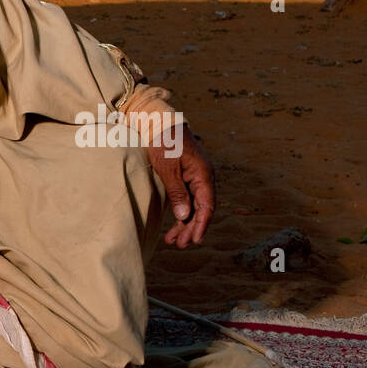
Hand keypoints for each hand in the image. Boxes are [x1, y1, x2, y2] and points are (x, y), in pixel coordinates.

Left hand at [146, 123, 214, 248]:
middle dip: (192, 228)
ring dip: (186, 224)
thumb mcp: (168, 168)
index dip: (202, 224)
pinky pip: (188, 199)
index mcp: (203, 174)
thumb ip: (177, 192)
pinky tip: (175, 225)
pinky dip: (181, 213)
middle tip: (180, 245)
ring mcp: (195, 178)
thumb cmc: (164, 142)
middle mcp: (203, 177)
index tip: (195, 240)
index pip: (207, 205)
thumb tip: (184, 216)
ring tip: (174, 241)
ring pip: (194, 206)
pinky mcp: (186, 178)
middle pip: (202, 209)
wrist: (159, 122)